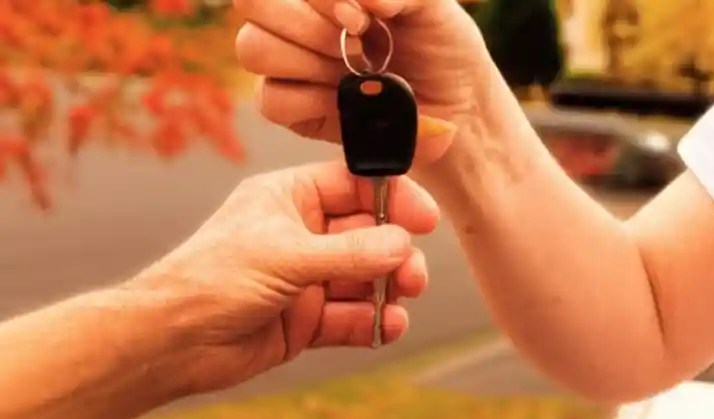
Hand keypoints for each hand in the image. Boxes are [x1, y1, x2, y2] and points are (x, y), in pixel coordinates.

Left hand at [126, 161, 435, 394]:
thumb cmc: (211, 281)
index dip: (393, 200)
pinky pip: (353, 318)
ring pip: (366, 280)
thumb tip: (403, 245)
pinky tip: (388, 327)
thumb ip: (350, 253)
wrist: (171, 342)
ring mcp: (306, 280)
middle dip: (396, 254)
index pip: (354, 186)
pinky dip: (374, 322)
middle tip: (412, 275)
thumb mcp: (287, 256)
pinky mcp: (307, 321)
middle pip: (369, 236)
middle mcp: (301, 236)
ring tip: (401, 302)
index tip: (425, 220)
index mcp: (289, 199)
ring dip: (388, 291)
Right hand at [235, 0, 484, 157]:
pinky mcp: (294, 110)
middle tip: (357, 46)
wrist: (460, 107)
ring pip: (254, 49)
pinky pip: (271, 101)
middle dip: (309, 26)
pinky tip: (347, 99)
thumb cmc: (442, 46)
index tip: (360, 17)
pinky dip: (313, 100)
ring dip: (311, 61)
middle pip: (251, 3)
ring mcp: (290, 64)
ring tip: (356, 72)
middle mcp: (296, 19)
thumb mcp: (432, 5)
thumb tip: (362, 0)